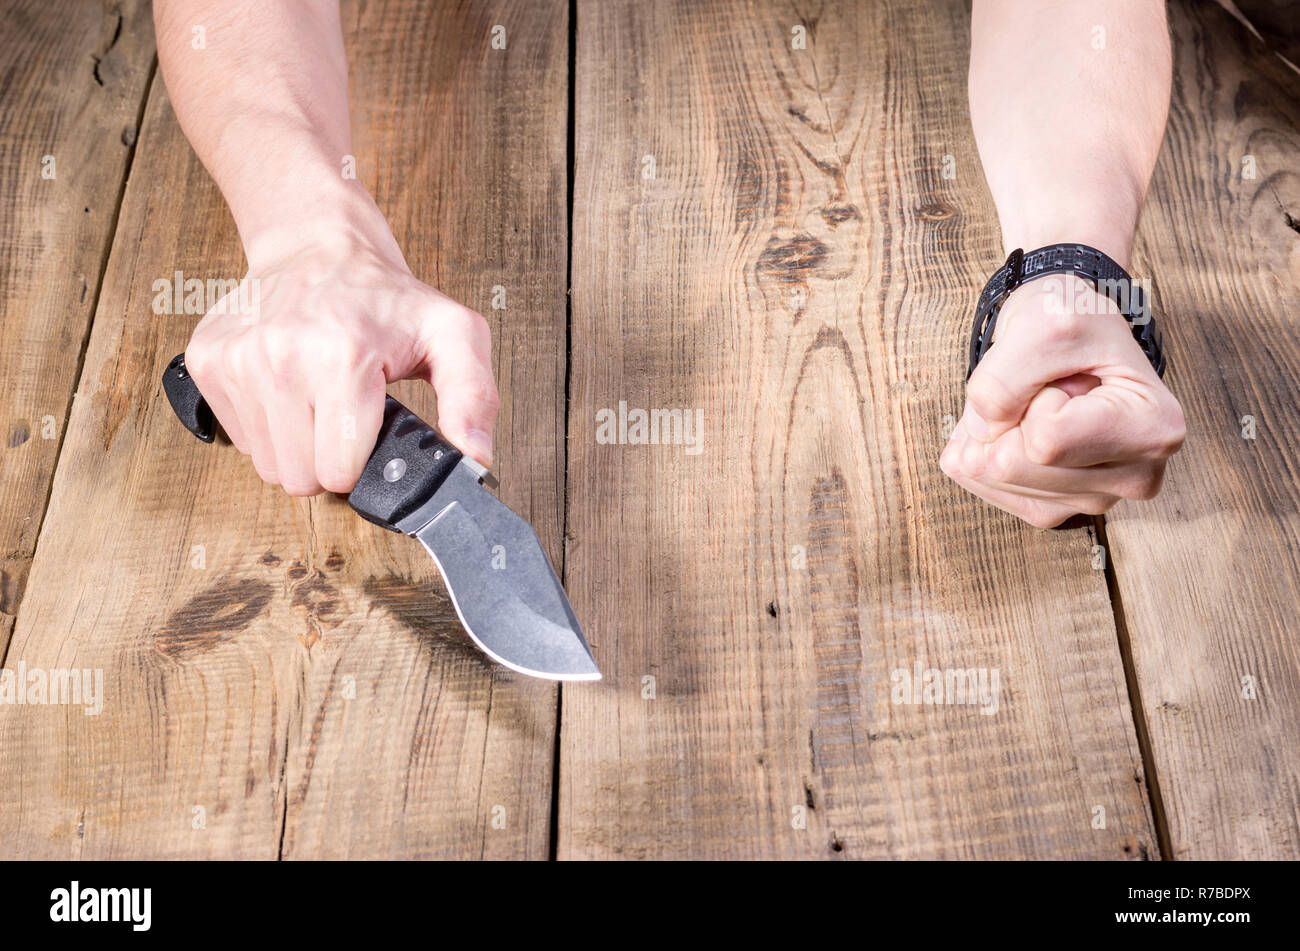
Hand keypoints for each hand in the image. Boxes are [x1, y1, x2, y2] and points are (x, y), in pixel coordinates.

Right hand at [184, 226, 497, 495]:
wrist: (319, 246)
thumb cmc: (385, 297)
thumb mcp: (453, 335)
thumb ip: (474, 398)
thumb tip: (473, 458)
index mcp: (342, 356)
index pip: (339, 474)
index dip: (364, 461)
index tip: (374, 426)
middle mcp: (280, 358)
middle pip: (300, 479)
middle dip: (330, 459)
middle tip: (349, 413)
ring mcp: (236, 360)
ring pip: (268, 467)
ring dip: (299, 446)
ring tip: (321, 398)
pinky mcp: (208, 362)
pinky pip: (241, 441)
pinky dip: (268, 426)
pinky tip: (291, 389)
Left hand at [940, 274, 1184, 527]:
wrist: (1070, 335)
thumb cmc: (1073, 321)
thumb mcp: (1042, 322)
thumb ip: (1004, 376)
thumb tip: (983, 431)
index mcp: (1154, 430)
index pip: (1046, 440)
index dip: (1033, 397)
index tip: (1064, 376)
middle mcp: (1135, 477)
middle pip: (1011, 466)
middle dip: (1004, 416)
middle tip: (1041, 388)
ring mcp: (1095, 500)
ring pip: (992, 478)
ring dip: (992, 430)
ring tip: (1033, 402)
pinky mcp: (1056, 509)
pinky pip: (982, 486)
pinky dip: (982, 448)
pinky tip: (1016, 425)